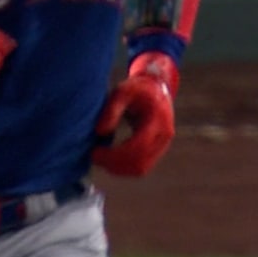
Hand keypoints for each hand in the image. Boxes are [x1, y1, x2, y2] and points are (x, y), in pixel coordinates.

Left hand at [92, 52, 178, 176]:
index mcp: (157, 120)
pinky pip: (142, 166)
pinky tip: (110, 159)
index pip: (138, 147)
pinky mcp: (158, 150)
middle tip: (94, 156)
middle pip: (140, 162)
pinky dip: (125, 167)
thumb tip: (100, 131)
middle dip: (114, 164)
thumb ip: (111, 110)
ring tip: (100, 158)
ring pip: (141, 168)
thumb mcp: (122, 91)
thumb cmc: (137, 88)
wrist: (156, 87)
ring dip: (119, 169)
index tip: (95, 151)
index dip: (115, 155)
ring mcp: (163, 145)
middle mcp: (164, 136)